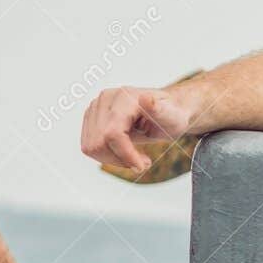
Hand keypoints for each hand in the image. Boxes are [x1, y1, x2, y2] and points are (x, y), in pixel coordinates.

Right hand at [81, 86, 195, 172]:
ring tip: (134, 157)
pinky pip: (89, 145)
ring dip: (112, 159)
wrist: (165, 110)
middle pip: (99, 142)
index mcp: (124, 97)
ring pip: (91, 146)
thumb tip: (147, 100)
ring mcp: (95, 107)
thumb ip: (160, 109)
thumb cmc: (171, 114)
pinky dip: (106, 155)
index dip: (125, 154)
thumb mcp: (173, 115)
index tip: (141, 166)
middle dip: (120, 158)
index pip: (112, 133)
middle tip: (141, 162)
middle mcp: (106, 99)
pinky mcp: (91, 118)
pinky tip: (123, 152)